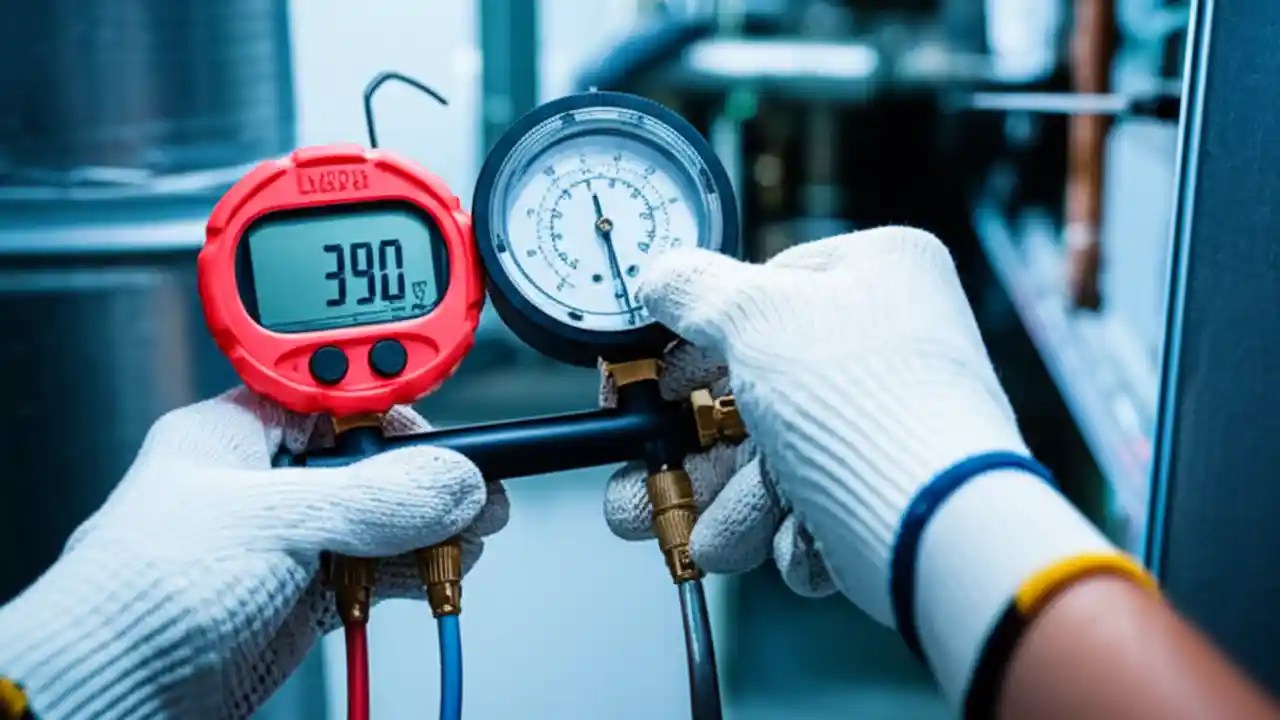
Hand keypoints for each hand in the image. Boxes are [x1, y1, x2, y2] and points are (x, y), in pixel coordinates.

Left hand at [0, 388, 507, 718]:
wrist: (117, 693)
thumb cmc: (142, 595)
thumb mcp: (272, 522)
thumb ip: (373, 498)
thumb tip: (454, 480)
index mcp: (234, 434)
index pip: (331, 396)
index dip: (389, 403)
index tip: (442, 425)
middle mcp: (260, 483)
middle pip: (365, 459)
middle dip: (425, 472)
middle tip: (475, 482)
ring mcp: (283, 542)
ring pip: (378, 517)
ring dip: (431, 523)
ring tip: (477, 526)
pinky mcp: (300, 596)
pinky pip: (376, 567)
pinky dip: (416, 565)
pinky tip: (448, 561)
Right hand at [631, 227, 1116, 705]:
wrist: (934, 525)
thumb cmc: (862, 399)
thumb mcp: (756, 315)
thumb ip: (696, 291)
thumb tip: (660, 275)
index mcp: (879, 275)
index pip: (765, 295)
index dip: (696, 342)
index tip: (649, 380)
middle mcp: (890, 347)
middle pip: (759, 391)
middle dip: (697, 447)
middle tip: (647, 471)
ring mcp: (890, 424)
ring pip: (777, 461)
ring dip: (732, 503)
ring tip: (707, 533)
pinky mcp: (886, 494)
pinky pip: (815, 508)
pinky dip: (791, 531)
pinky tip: (793, 534)